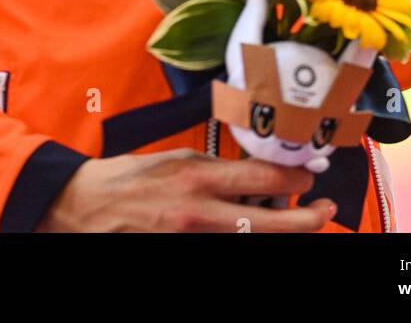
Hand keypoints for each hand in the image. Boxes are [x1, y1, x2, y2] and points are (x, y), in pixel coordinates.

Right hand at [33, 149, 335, 232]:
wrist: (87, 207)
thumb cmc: (130, 177)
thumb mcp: (177, 158)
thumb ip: (216, 167)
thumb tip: (255, 172)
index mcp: (197, 175)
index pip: (263, 176)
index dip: (295, 176)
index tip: (310, 173)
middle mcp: (200, 210)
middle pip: (271, 221)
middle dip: (306, 217)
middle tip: (324, 208)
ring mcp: (194, 237)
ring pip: (253, 238)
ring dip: (278, 227)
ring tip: (292, 218)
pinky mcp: (185, 252)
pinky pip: (228, 246)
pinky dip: (245, 236)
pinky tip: (253, 226)